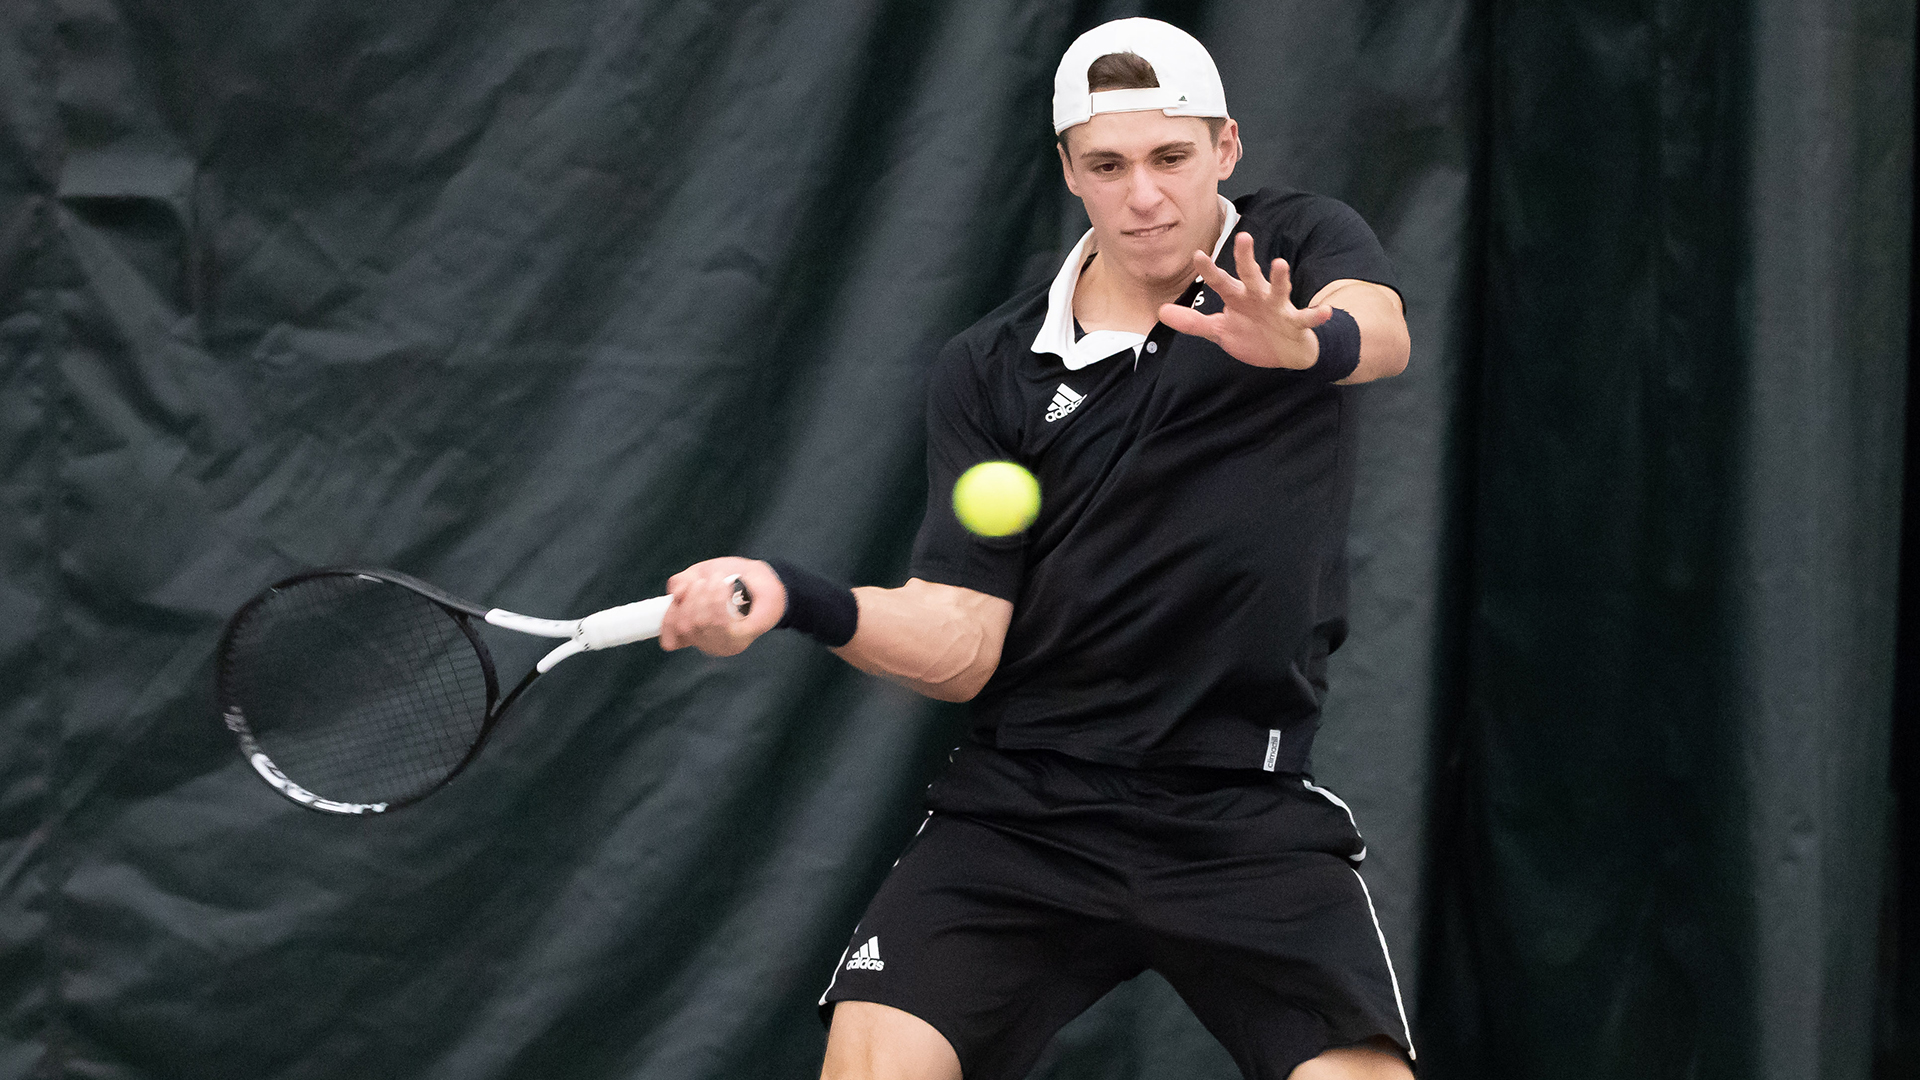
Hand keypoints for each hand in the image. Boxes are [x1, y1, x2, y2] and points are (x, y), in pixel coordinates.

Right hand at [659, 557, 787, 656]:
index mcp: (693, 632)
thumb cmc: (730, 578)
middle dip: (691, 599)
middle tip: (703, 582)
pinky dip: (718, 601)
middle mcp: (706, 643)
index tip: (680, 595)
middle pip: (684, 626)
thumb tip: (675, 596)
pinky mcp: (741, 639)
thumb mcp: (698, 575)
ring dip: (705, 597)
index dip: (669, 617)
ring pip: (700, 624)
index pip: (671, 639)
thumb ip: (680, 584)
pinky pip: (719, 624)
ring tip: (716, 581)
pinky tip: (723, 588)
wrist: (763, 578)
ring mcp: (723, 644)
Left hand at [1156, 232, 1331, 368]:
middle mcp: (1258, 297)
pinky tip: (1324, 312)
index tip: (1197, 255)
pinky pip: (1307, 319)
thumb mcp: (1220, 331)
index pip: (1221, 281)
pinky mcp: (1296, 324)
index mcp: (1238, 298)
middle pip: (1250, 275)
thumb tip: (1161, 311)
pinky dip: (1316, 316)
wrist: (1286, 352)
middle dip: (1246, 258)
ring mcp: (1279, 308)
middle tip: (1243, 237)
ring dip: (1281, 278)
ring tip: (1281, 264)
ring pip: (1280, 291)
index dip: (1209, 270)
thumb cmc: (1253, 334)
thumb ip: (1192, 322)